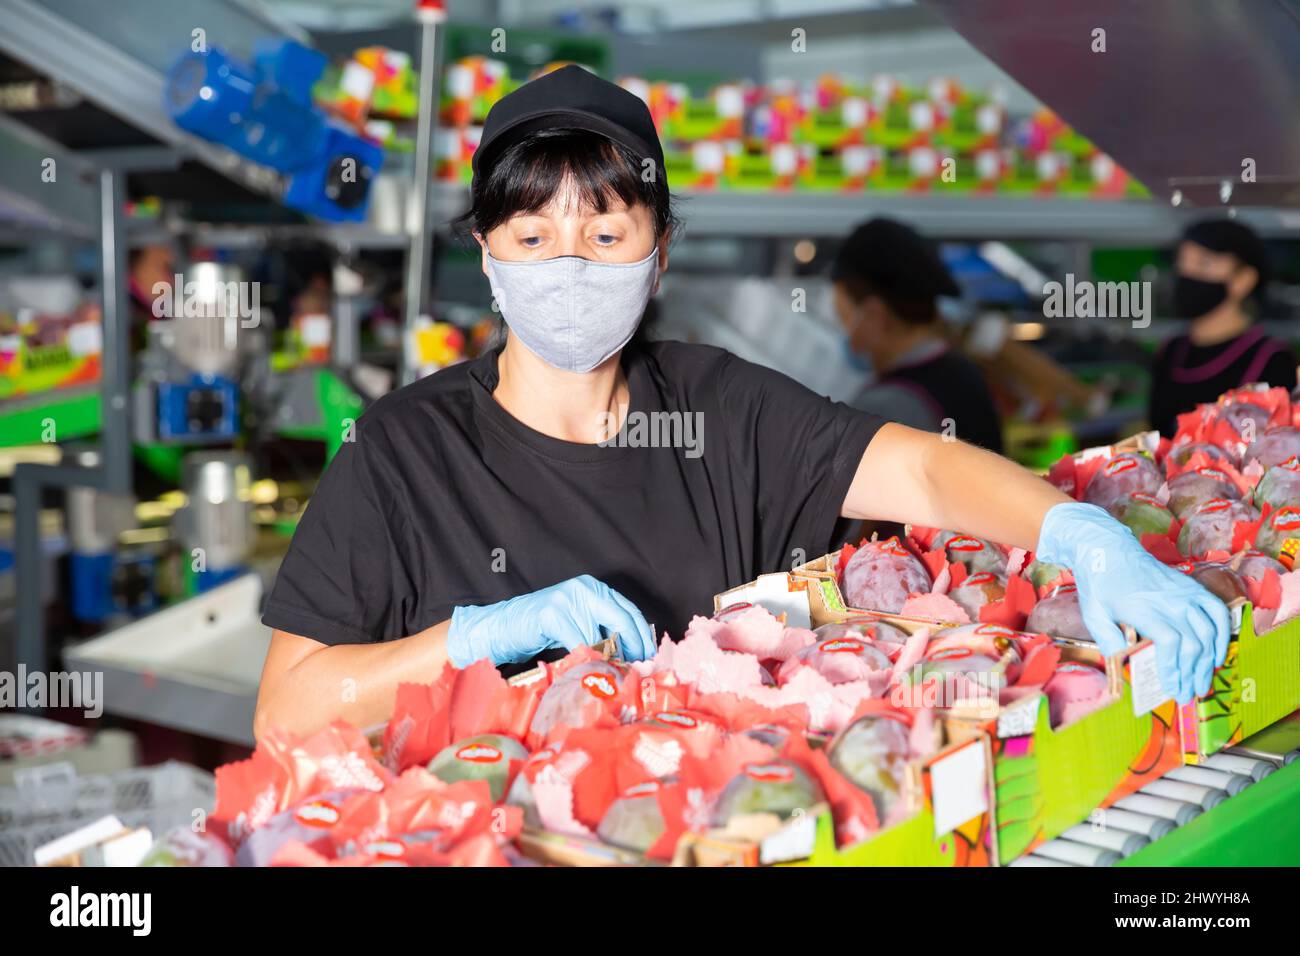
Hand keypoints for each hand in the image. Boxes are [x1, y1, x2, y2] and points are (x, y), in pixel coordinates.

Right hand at [447, 574, 657, 667]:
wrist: (503, 627)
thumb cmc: (542, 629)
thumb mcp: (579, 622)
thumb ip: (603, 628)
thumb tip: (633, 652)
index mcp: (594, 588)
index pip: (628, 610)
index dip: (642, 634)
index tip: (649, 655)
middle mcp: (584, 588)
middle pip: (621, 620)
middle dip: (634, 647)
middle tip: (640, 667)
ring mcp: (567, 599)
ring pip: (600, 636)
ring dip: (608, 659)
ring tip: (614, 674)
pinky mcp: (552, 615)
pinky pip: (578, 643)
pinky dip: (586, 659)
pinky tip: (589, 671)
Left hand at [1035, 502, 1229, 704]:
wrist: (1111, 550)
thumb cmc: (1100, 583)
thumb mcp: (1092, 612)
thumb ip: (1105, 638)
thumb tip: (1121, 660)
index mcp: (1145, 608)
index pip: (1169, 643)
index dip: (1174, 668)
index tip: (1171, 688)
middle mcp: (1170, 601)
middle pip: (1192, 642)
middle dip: (1191, 673)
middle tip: (1187, 695)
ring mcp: (1185, 593)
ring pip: (1208, 631)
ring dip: (1208, 661)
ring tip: (1201, 683)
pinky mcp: (1193, 588)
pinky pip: (1218, 612)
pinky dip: (1223, 635)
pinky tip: (1218, 655)